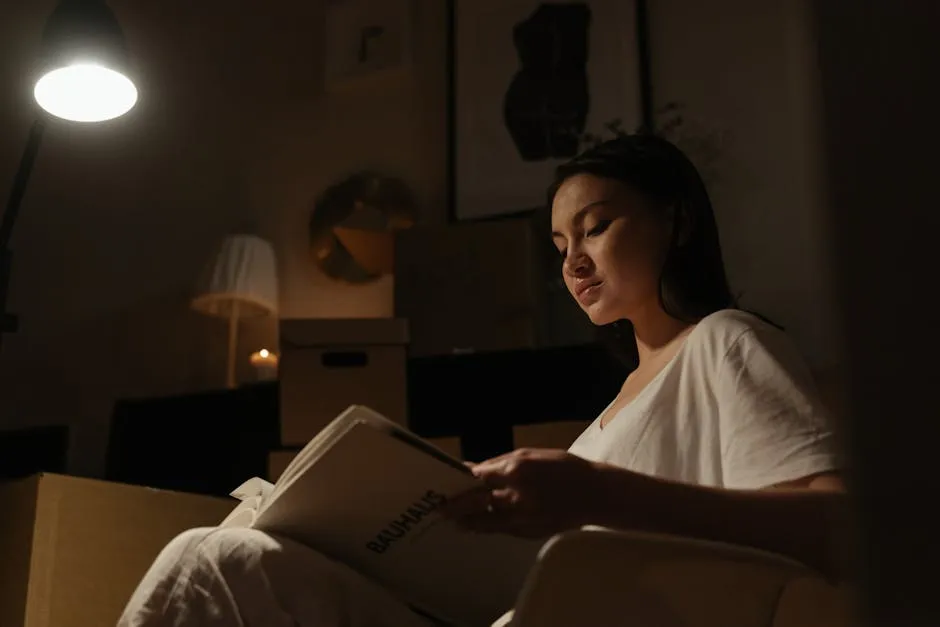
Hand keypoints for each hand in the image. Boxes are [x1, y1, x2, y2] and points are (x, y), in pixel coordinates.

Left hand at [443, 448, 605, 538]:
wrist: (595, 494)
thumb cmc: (564, 468)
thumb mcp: (532, 455)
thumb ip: (501, 463)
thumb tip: (475, 469)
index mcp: (518, 470)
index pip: (479, 477)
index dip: (460, 480)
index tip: (445, 481)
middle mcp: (518, 496)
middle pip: (476, 504)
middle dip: (456, 505)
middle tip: (440, 507)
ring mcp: (524, 518)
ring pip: (486, 523)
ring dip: (467, 521)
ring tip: (453, 520)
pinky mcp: (530, 533)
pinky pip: (501, 530)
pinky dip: (488, 527)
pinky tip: (476, 525)